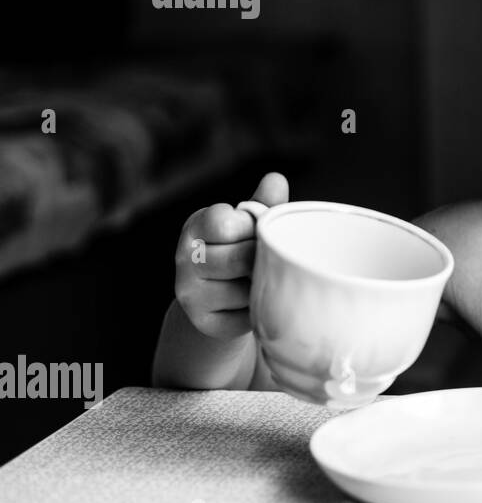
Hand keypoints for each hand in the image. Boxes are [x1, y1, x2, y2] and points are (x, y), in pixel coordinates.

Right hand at [173, 172, 288, 339]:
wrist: (220, 300)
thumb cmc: (241, 249)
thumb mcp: (248, 224)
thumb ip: (263, 204)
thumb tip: (276, 179)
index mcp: (195, 226)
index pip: (225, 222)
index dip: (250, 227)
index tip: (253, 231)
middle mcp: (184, 259)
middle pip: (241, 257)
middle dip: (261, 258)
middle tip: (264, 258)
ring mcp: (190, 294)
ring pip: (246, 289)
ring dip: (262, 285)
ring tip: (259, 279)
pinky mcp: (204, 323)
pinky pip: (247, 316)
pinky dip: (259, 309)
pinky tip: (253, 302)